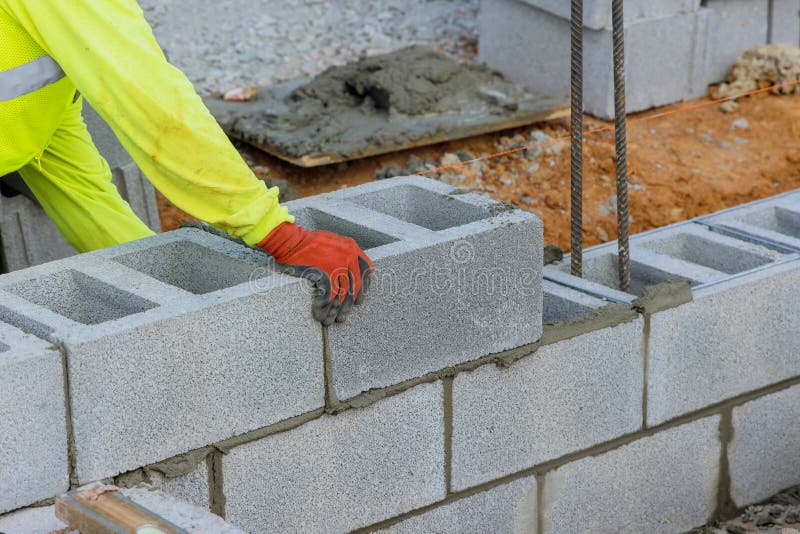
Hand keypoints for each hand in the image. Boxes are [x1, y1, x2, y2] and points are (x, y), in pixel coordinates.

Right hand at [258, 222, 373, 324]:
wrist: (290, 241)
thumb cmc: (307, 242)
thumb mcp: (332, 241)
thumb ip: (343, 254)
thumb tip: (348, 274)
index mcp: (351, 248)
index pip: (367, 271)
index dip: (364, 288)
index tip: (358, 301)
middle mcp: (347, 257)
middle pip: (353, 287)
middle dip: (347, 306)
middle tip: (342, 317)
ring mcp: (336, 266)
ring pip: (341, 295)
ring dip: (334, 311)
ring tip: (329, 321)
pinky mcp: (323, 274)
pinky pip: (327, 296)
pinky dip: (323, 309)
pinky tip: (319, 316)